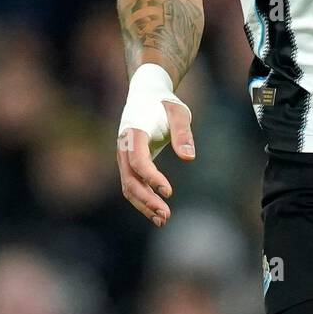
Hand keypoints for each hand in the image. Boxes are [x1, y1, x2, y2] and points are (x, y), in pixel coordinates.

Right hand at [117, 97, 195, 227]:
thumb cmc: (165, 103)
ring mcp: (124, 156)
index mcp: (134, 133)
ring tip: (163, 220)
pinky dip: (142, 198)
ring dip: (144, 204)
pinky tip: (157, 211)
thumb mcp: (179, 113)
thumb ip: (183, 133)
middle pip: (130, 180)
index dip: (152, 178)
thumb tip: (188, 158)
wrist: (146, 93)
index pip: (139, 161)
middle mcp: (124, 147)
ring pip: (128, 186)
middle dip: (147, 200)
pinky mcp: (129, 163)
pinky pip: (132, 184)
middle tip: (166, 215)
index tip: (169, 191)